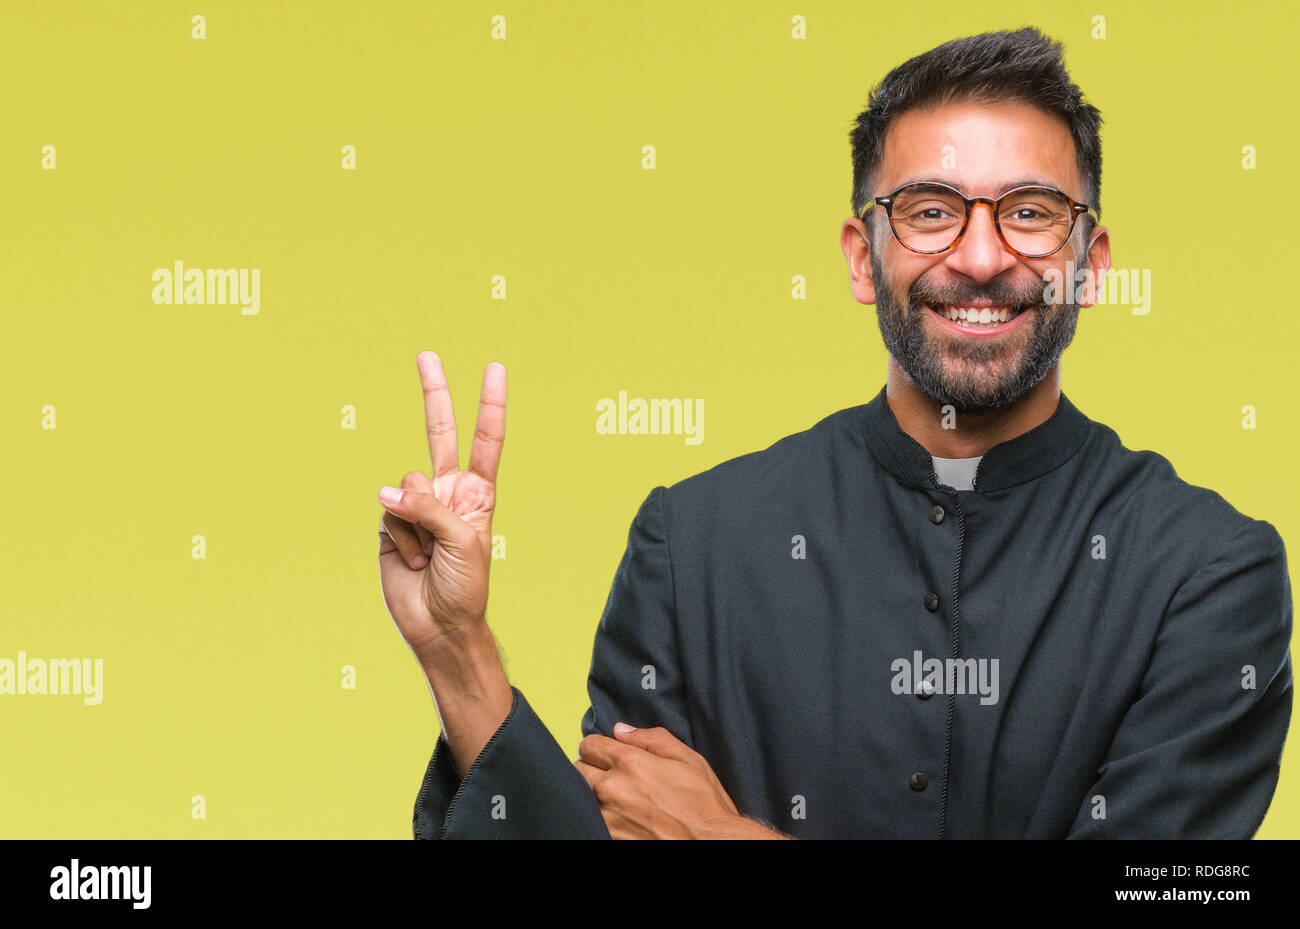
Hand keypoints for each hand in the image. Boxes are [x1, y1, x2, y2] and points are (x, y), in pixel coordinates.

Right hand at [377, 351, 504, 661]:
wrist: (440, 626)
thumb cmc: (466, 586)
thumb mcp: (464, 541)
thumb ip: (430, 508)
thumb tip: (390, 489)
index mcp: (477, 494)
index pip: (485, 441)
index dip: (490, 405)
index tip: (495, 369)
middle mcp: (446, 493)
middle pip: (439, 433)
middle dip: (434, 393)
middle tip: (426, 354)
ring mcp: (417, 507)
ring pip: (405, 486)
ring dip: (417, 523)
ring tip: (430, 556)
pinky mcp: (391, 524)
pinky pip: (389, 514)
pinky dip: (401, 539)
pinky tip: (413, 561)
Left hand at [574, 724, 788, 838]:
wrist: (710, 843)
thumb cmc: (704, 802)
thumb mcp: (687, 758)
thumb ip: (651, 738)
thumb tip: (620, 730)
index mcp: (630, 762)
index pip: (589, 745)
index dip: (599, 746)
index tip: (609, 752)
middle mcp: (612, 789)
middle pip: (579, 769)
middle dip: (593, 768)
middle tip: (613, 774)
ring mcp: (608, 818)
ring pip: (583, 796)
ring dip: (596, 793)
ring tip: (620, 797)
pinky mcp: (610, 838)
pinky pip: (594, 820)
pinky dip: (603, 815)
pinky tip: (623, 816)